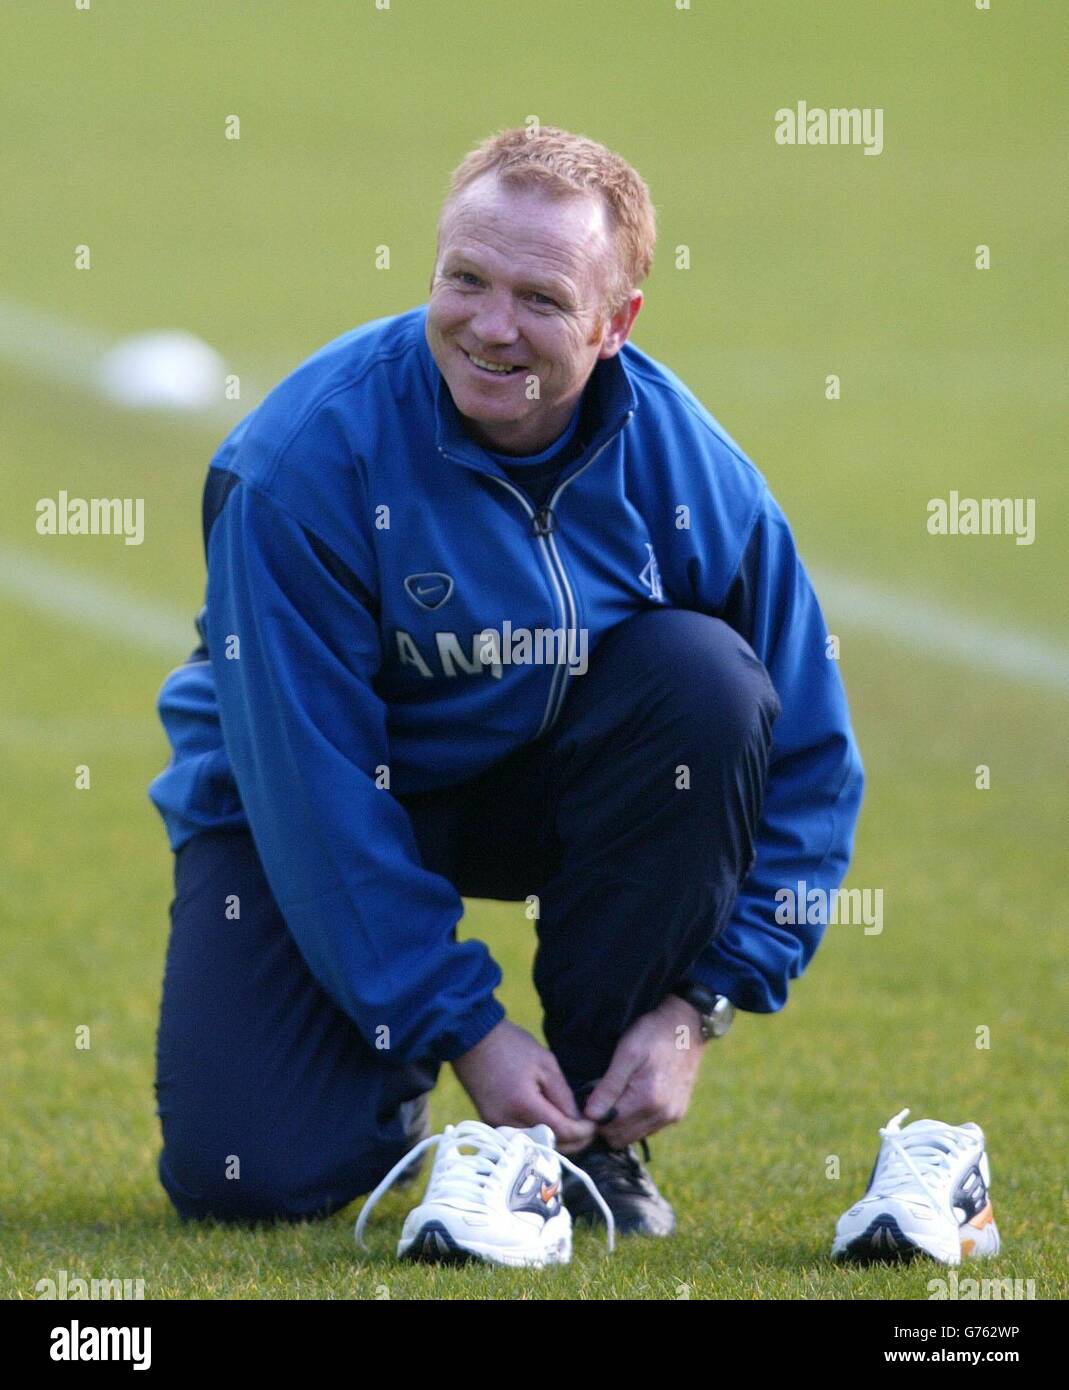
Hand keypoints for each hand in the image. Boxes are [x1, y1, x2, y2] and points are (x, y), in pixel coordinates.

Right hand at [451, 1018, 596, 1152]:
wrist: (472, 1039)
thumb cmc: (511, 1045)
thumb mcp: (545, 1063)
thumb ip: (564, 1095)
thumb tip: (578, 1120)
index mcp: (524, 1105)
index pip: (562, 1132)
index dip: (583, 1132)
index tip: (596, 1125)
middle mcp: (508, 1123)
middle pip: (549, 1146)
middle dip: (574, 1142)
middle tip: (589, 1130)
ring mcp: (496, 1126)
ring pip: (535, 1147)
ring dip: (556, 1143)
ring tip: (573, 1129)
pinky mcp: (490, 1124)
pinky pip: (521, 1139)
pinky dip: (539, 1137)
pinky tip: (550, 1126)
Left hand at [581, 995, 705, 1147]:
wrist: (687, 1026)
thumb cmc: (653, 1033)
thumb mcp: (626, 1053)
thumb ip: (609, 1087)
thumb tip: (590, 1115)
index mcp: (647, 1100)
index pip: (609, 1127)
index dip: (594, 1116)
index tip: (589, 1098)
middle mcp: (663, 1114)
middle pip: (620, 1138)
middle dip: (606, 1123)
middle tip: (600, 1097)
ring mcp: (672, 1116)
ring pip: (633, 1136)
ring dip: (620, 1123)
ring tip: (617, 1095)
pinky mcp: (677, 1114)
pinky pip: (648, 1128)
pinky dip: (636, 1119)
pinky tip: (633, 1097)